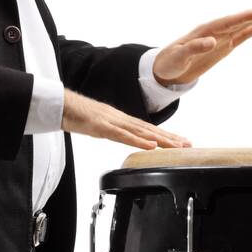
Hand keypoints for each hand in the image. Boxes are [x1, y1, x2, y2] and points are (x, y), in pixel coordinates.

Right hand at [62, 89, 191, 150]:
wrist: (62, 105)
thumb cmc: (79, 115)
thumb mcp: (101, 125)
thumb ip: (114, 130)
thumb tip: (125, 138)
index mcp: (122, 119)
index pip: (148, 129)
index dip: (165, 135)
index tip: (180, 141)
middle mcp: (122, 119)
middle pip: (150, 130)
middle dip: (170, 138)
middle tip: (188, 144)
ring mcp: (113, 122)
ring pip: (141, 132)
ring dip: (161, 140)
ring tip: (176, 146)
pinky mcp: (103, 127)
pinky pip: (123, 136)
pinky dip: (139, 141)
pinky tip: (151, 146)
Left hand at [152, 5, 251, 86]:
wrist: (168, 69)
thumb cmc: (170, 61)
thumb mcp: (179, 57)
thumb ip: (194, 48)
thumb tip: (212, 41)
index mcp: (203, 31)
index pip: (225, 23)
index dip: (241, 18)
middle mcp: (214, 31)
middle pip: (236, 21)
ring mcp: (221, 38)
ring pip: (242, 26)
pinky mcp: (225, 46)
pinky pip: (242, 37)